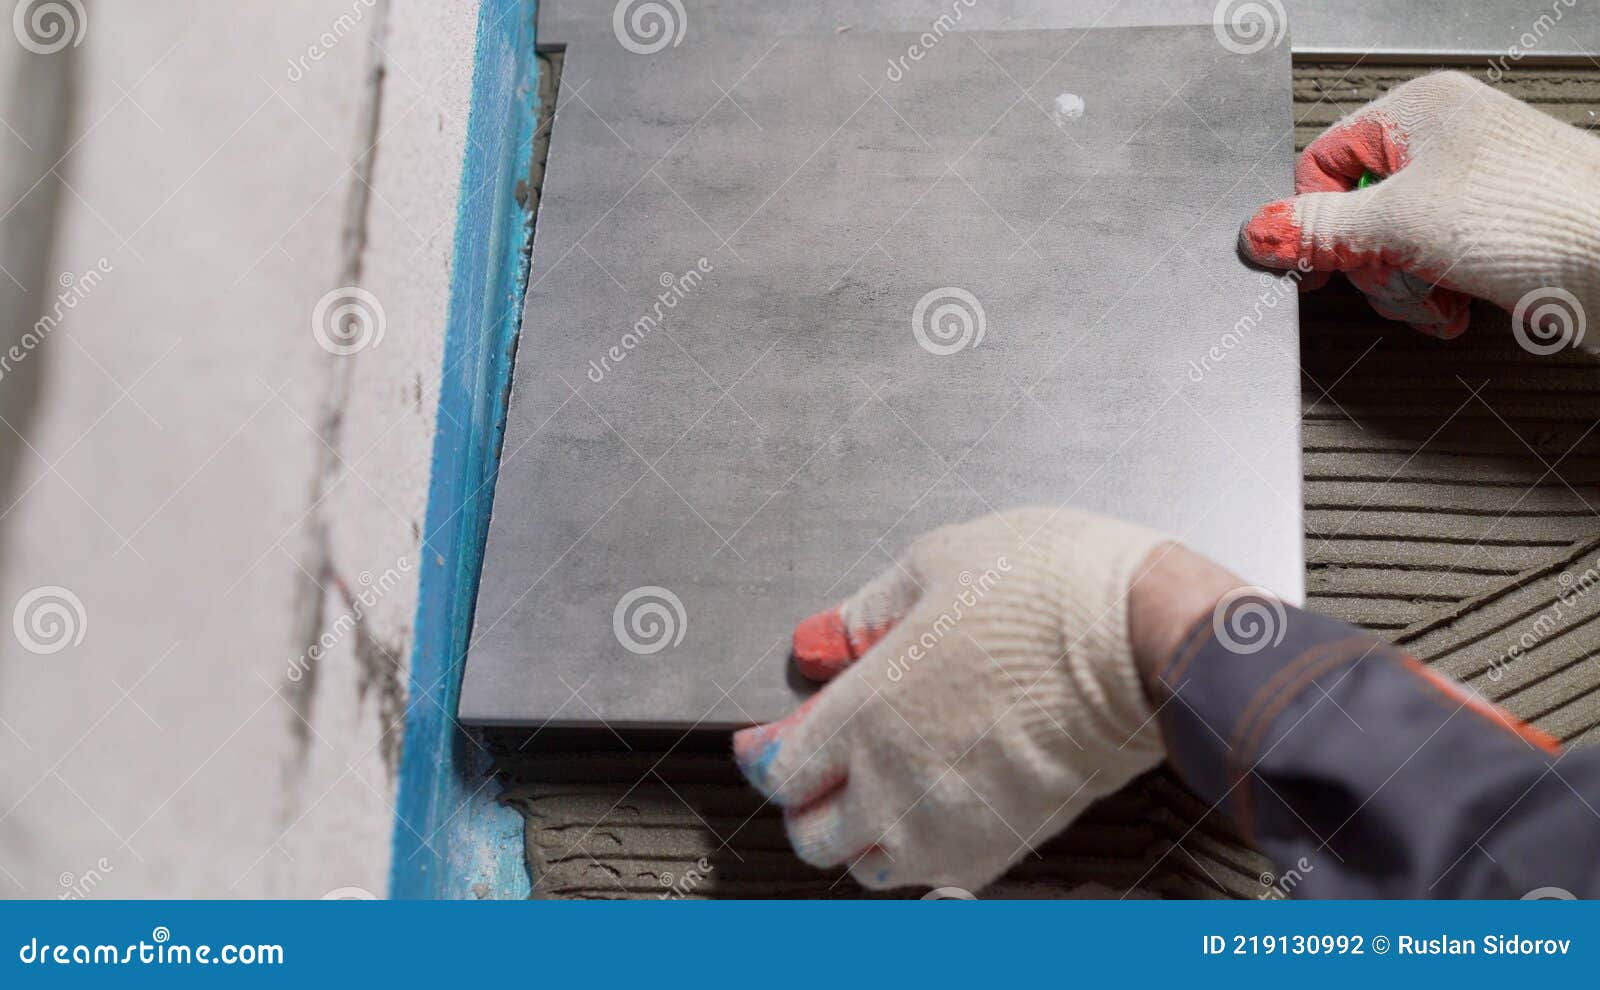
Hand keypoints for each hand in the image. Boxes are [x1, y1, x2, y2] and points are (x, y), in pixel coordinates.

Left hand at [731, 508, 1237, 892]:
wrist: (1148, 641)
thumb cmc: (1055, 593)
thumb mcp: (939, 561)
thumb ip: (867, 609)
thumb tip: (828, 634)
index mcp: (866, 712)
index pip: (779, 771)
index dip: (763, 757)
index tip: (764, 744)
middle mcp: (897, 784)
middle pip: (812, 835)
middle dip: (805, 803)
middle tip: (818, 769)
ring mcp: (950, 826)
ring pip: (871, 869)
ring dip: (860, 838)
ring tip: (873, 797)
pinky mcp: (1005, 845)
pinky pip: (936, 881)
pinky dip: (919, 858)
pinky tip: (932, 814)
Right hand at [1239, 71, 1599, 344]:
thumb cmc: (1537, 216)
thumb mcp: (1398, 223)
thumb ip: (1320, 229)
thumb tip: (1261, 230)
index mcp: (1418, 109)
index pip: (1323, 162)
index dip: (1314, 219)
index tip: (1320, 263)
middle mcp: (1445, 141)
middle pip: (1356, 212)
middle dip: (1371, 263)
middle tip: (1394, 274)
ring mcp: (1471, 188)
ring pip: (1393, 247)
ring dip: (1404, 287)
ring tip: (1437, 294)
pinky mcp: (1493, 232)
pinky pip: (1431, 265)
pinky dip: (1436, 294)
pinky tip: (1458, 305)